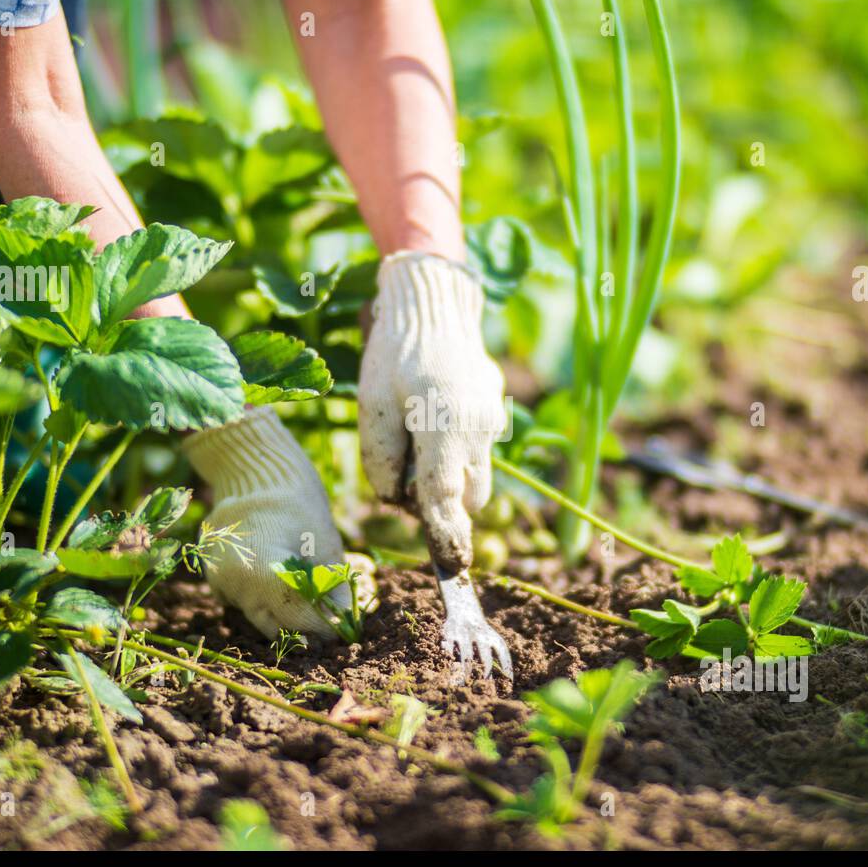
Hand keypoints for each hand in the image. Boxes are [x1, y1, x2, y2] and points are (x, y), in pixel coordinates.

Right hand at [184, 407, 349, 638]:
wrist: (255, 477)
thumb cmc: (297, 506)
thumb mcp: (323, 544)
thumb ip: (331, 589)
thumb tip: (345, 625)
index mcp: (261, 570)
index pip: (296, 617)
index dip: (321, 628)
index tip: (339, 633)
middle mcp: (233, 582)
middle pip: (274, 625)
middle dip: (302, 630)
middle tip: (326, 631)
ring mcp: (219, 582)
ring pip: (258, 617)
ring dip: (283, 618)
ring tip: (309, 608)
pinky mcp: (214, 580)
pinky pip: (244, 604)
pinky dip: (263, 603)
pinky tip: (278, 586)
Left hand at [358, 252, 504, 569]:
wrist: (434, 302)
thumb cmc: (395, 350)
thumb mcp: (372, 402)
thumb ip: (381, 456)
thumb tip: (395, 497)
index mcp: (445, 426)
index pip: (445, 497)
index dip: (444, 534)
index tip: (449, 565)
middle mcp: (477, 428)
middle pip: (468, 495)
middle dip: (442, 503)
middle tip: (405, 477)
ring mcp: (491, 419)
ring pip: (477, 474)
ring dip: (452, 478)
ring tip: (417, 442)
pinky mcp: (494, 410)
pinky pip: (479, 447)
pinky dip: (458, 451)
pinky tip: (431, 418)